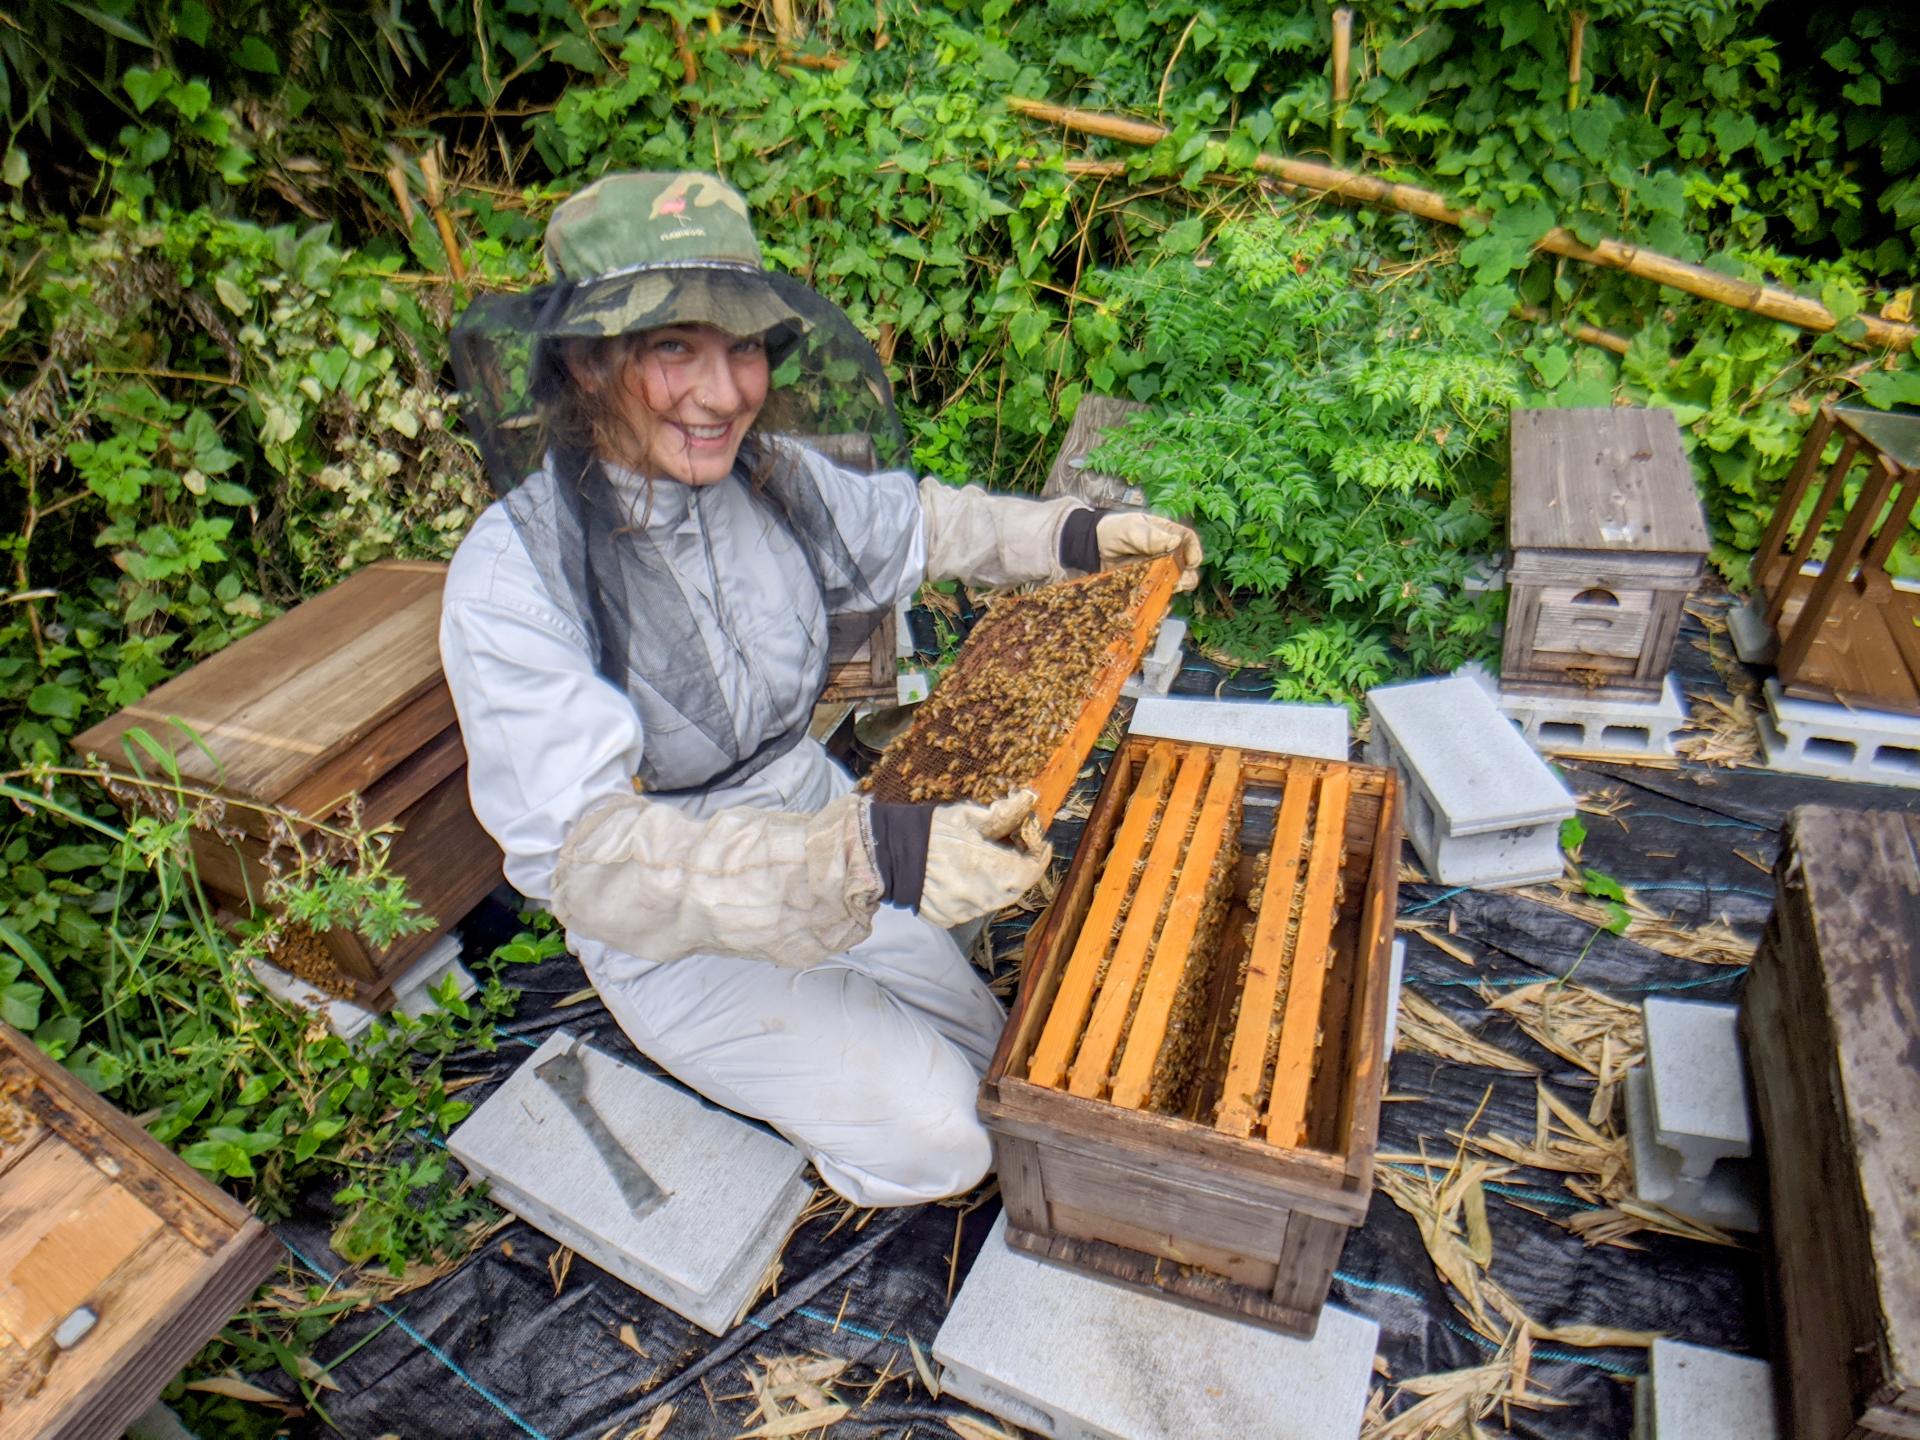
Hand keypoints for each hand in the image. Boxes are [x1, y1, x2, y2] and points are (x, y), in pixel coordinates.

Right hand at [920, 790, 1052, 928]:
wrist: (890, 852)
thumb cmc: (932, 831)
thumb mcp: (969, 816)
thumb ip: (1004, 812)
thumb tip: (1029, 798)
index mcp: (993, 870)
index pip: (1032, 870)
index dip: (1039, 856)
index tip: (1039, 843)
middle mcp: (983, 897)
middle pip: (1016, 888)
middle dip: (1020, 869)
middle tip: (1013, 849)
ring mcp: (965, 911)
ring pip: (995, 900)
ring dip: (998, 882)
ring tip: (985, 861)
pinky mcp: (948, 918)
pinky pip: (972, 908)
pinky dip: (975, 894)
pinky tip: (964, 876)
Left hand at [1096, 511, 1203, 591]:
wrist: (1093, 547)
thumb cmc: (1114, 531)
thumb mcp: (1131, 528)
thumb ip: (1150, 536)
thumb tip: (1175, 542)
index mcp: (1166, 534)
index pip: (1188, 541)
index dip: (1193, 551)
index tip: (1192, 562)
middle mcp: (1166, 553)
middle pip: (1186, 566)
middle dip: (1188, 575)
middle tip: (1180, 582)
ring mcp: (1157, 570)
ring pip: (1176, 582)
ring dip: (1176, 588)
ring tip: (1170, 590)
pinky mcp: (1147, 585)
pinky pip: (1159, 595)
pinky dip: (1161, 601)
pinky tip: (1159, 603)